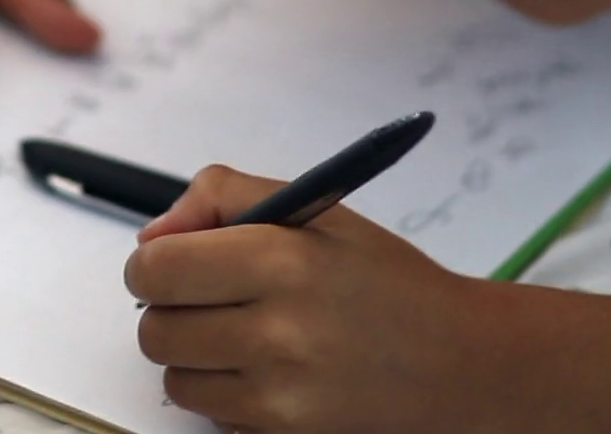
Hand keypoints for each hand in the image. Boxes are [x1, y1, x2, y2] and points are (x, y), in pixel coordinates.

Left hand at [124, 166, 515, 433]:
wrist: (457, 363)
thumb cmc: (388, 282)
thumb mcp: (314, 209)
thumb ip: (223, 197)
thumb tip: (154, 235)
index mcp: (282, 260)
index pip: (157, 268)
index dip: (152, 261)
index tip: (171, 260)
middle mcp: (278, 332)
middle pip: (155, 328)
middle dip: (171, 308)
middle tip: (211, 295)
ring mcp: (279, 395)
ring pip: (175, 378)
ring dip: (194, 355)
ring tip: (245, 332)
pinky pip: (210, 414)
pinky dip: (224, 393)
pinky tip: (268, 369)